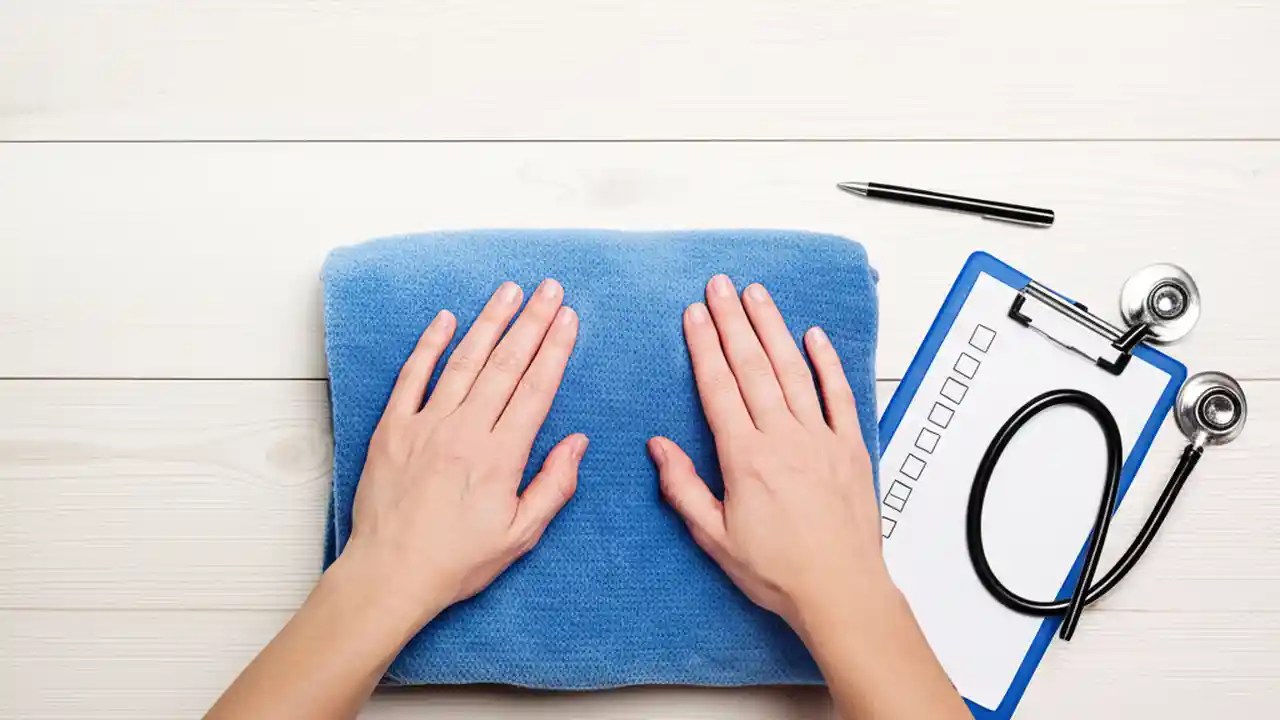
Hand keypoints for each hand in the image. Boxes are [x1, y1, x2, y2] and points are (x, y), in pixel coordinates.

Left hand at [341, 278, 586, 629]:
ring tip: (509, 291)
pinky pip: (412, 377)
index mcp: (500, 457)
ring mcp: (425, 425)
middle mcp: (464, 432)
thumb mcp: (520, 535)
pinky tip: (445, 319)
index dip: (555, 350)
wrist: (389, 575)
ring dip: (489, 322)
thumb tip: (577, 443)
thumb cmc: (456, 561)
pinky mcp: (392, 429)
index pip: (535, 390)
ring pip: (463, 361)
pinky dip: (429, 345)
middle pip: (505, 365)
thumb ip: (554, 486)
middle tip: (550, 289)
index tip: (569, 318)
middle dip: (532, 323)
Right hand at [649, 275, 886, 627]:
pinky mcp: (850, 447)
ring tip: (757, 295)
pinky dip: (827, 362)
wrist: (840, 590)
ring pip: (793, 370)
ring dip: (773, 328)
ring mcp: (820, 438)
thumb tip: (659, 448)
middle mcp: (783, 439)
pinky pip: (839, 394)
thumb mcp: (716, 538)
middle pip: (753, 367)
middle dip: (733, 321)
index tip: (694, 315)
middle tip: (719, 287)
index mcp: (746, 459)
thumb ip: (684, 489)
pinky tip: (814, 335)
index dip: (704, 347)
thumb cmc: (780, 572)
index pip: (719, 388)